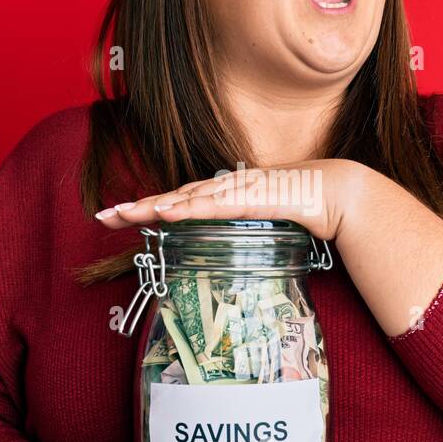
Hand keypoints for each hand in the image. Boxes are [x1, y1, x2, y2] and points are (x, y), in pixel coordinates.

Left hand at [93, 160, 368, 242]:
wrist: (341, 194)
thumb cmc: (305, 209)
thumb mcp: (264, 225)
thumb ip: (244, 233)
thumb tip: (227, 253)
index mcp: (227, 195)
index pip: (179, 202)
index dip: (148, 207)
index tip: (117, 217)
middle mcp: (226, 188)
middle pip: (172, 197)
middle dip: (136, 207)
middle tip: (101, 217)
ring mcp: (239, 191)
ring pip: (186, 199)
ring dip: (152, 206)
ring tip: (122, 214)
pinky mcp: (253, 199)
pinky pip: (215, 206)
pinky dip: (188, 209)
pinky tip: (165, 212)